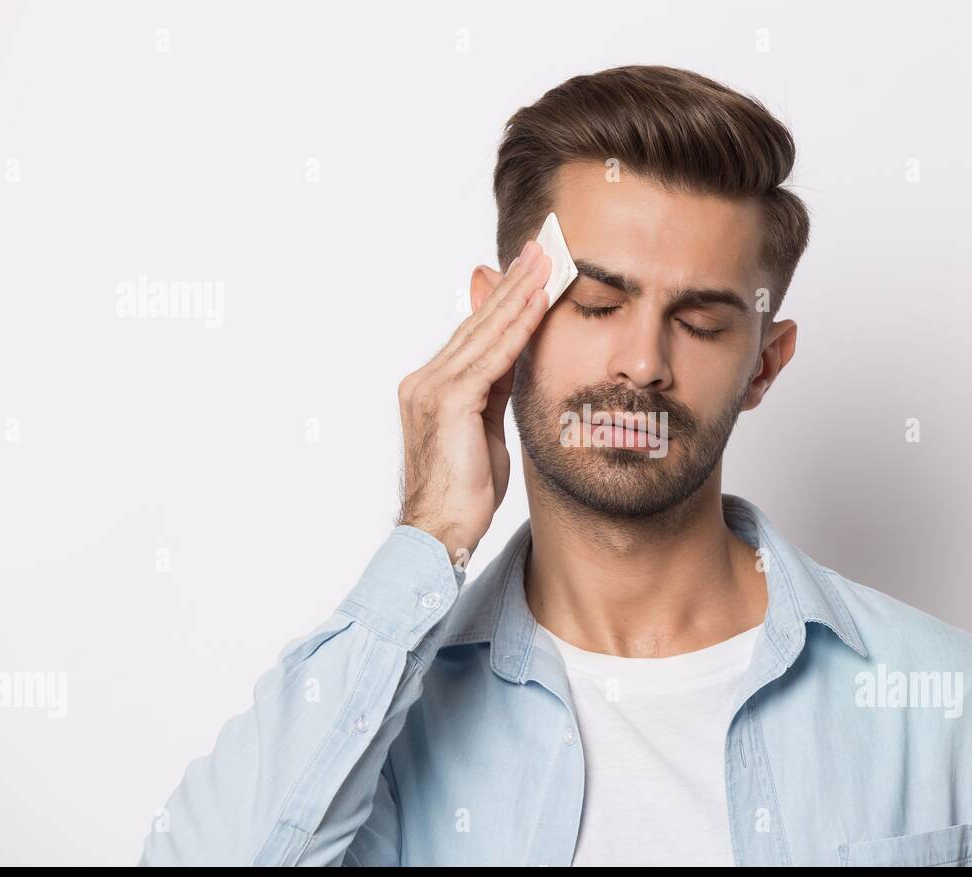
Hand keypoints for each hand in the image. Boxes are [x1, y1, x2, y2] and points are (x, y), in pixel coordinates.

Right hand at [396, 240, 552, 565]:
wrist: (439, 533)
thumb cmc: (464, 492)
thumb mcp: (485, 431)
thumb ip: (494, 391)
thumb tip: (510, 358)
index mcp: (431, 386)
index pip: (474, 334)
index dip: (503, 300)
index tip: (529, 270)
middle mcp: (425, 380)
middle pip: (478, 322)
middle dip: (512, 283)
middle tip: (541, 248)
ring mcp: (432, 389)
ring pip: (485, 331)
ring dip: (519, 293)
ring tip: (546, 262)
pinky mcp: (448, 402)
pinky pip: (492, 356)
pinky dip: (517, 326)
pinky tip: (539, 302)